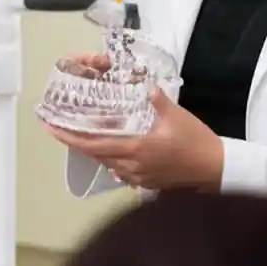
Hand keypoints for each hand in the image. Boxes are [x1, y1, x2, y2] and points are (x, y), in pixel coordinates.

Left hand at [43, 87, 224, 191]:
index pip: (93, 144)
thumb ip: (157, 100)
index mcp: (134, 149)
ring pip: (106, 163)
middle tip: (59, 127)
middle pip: (95, 154)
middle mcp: (131, 166)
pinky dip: (110, 157)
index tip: (50, 128)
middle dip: (75, 141)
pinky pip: (120, 170)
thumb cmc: (196, 142)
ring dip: (93, 149)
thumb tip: (145, 84)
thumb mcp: (176, 115)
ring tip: (81, 134)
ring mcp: (138, 177)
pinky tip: (110, 148)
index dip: (69, 137)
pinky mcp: (147, 181)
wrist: (216, 169)